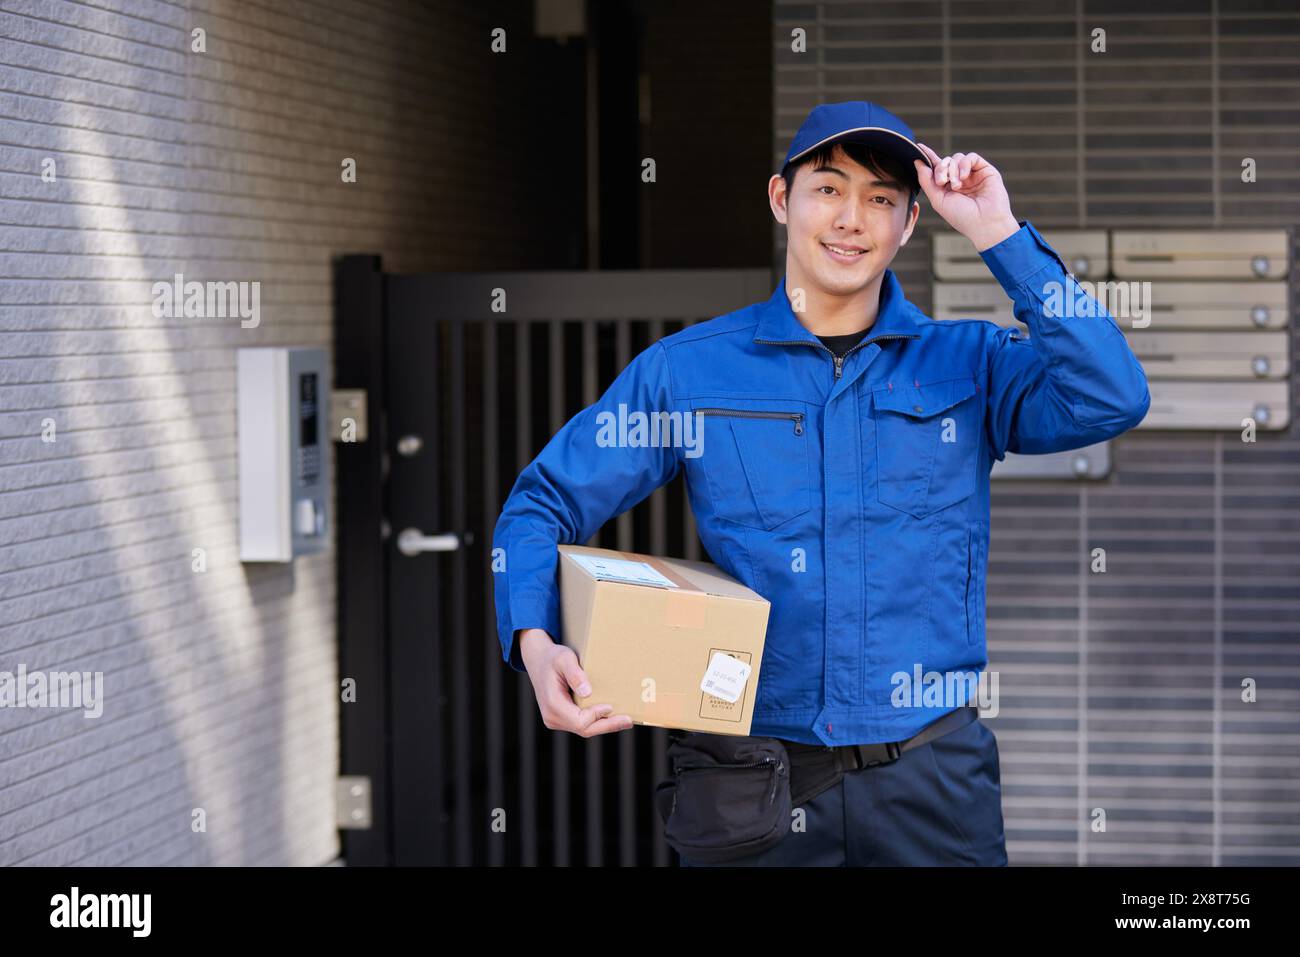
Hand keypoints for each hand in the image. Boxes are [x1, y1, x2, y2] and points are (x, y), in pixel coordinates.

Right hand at [518, 629, 633, 735]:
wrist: (538, 660)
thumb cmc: (552, 658)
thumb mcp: (564, 659)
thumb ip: (575, 674)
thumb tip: (588, 692)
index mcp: (553, 704)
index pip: (580, 721)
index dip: (597, 716)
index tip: (611, 705)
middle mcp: (552, 717)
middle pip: (585, 730)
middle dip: (608, 726)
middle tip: (629, 720)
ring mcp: (556, 720)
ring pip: (584, 729)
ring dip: (604, 725)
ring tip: (625, 720)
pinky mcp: (561, 719)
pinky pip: (582, 725)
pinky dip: (597, 721)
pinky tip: (612, 716)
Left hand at [913, 143, 1019, 251]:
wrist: (985, 223)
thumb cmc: (962, 216)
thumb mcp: (938, 200)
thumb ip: (926, 181)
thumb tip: (917, 162)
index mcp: (948, 188)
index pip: (937, 169)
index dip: (928, 158)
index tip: (919, 147)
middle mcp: (960, 180)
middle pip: (945, 162)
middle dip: (940, 169)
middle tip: (942, 182)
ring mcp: (973, 174)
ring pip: (957, 157)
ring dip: (953, 169)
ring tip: (957, 185)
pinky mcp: (985, 170)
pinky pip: (971, 157)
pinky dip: (965, 164)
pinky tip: (964, 177)